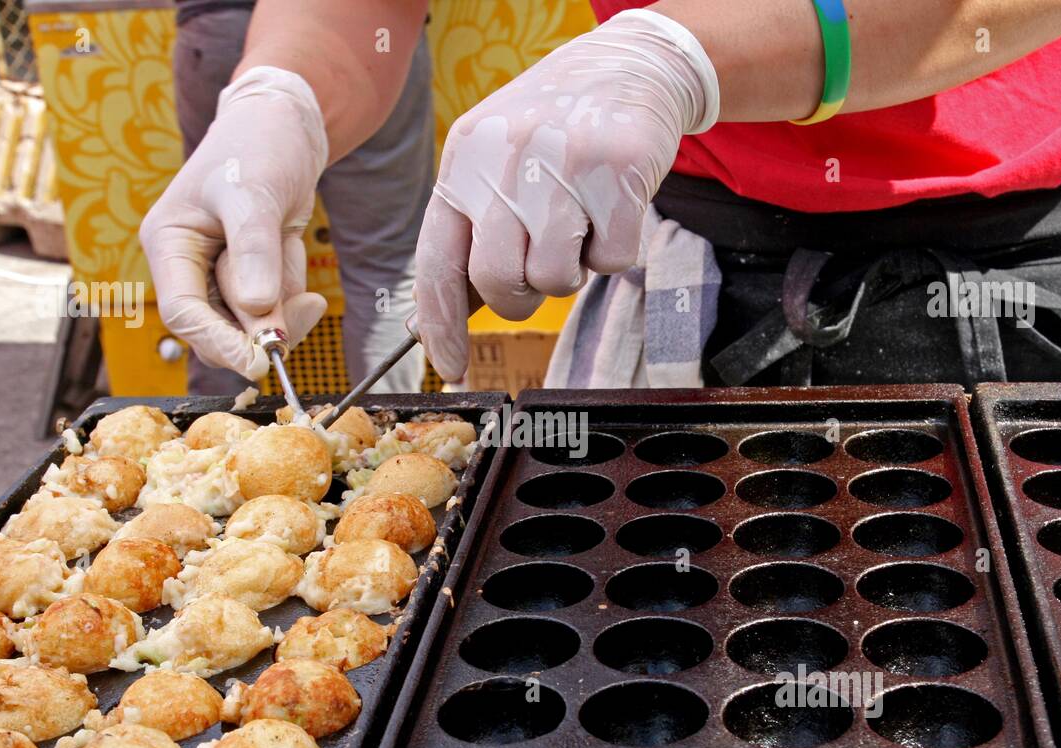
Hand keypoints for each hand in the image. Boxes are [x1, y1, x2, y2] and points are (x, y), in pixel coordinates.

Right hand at [140, 66, 329, 378]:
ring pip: (250, 323)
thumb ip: (254, 254)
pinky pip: (274, 307)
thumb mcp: (254, 194)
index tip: (261, 361)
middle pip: (217, 328)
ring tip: (297, 263)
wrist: (287, 125)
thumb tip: (255, 311)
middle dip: (260, 330)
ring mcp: (221, 274)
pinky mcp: (252, 277)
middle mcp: (188, 265)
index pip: (183, 312)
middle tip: (304, 313)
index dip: (219, 343)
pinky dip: (292, 297)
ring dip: (283, 307)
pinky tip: (299, 263)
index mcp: (169, 243)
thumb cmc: (258, 145)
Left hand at [411, 9, 718, 381]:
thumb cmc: (551, 132)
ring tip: (578, 226)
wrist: (625, 67)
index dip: (441, 325)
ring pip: (555, 278)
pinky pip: (611, 262)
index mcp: (462, 163)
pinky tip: (610, 209)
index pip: (438, 263)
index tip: (451, 367)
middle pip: (499, 280)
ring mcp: (562, 163)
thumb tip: (435, 322)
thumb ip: (468, 234)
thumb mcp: (491, 164)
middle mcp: (504, 159)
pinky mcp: (618, 171)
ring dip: (571, 272)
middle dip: (520, 297)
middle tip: (540, 269)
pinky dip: (615, 252)